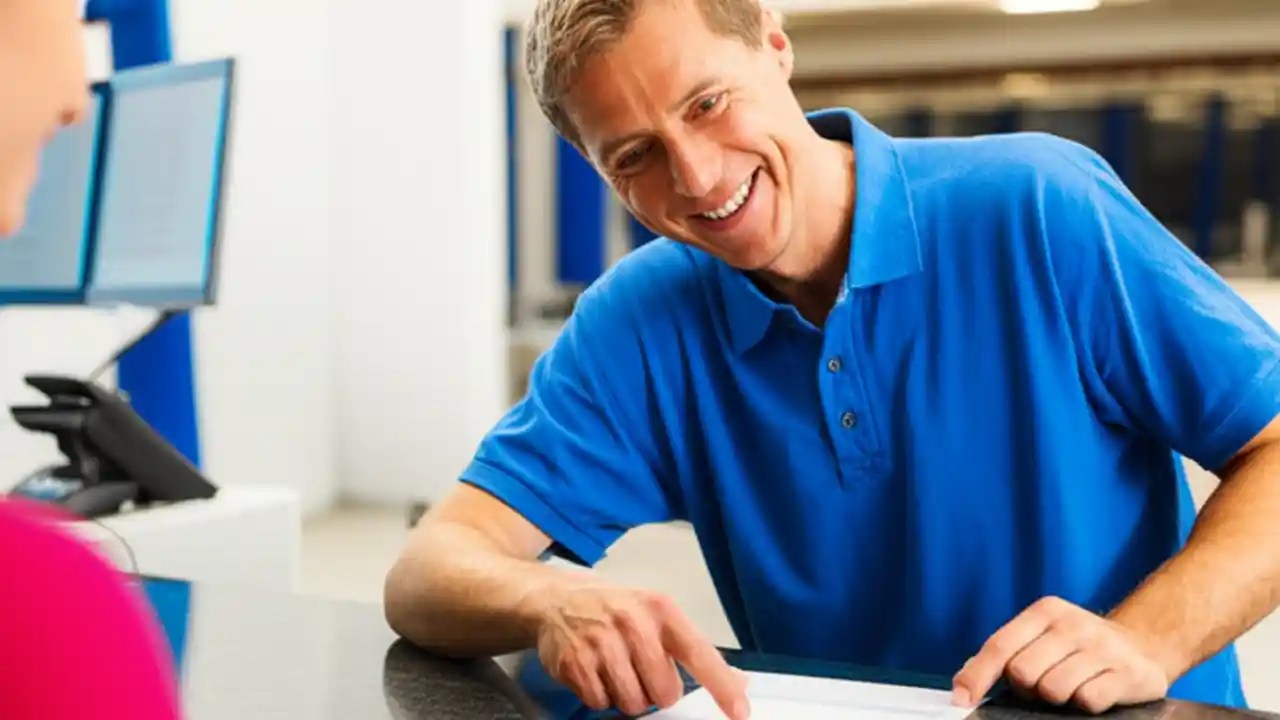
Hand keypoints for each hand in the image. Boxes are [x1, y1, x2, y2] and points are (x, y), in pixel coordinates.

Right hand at [527, 580, 749, 718]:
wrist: (556, 599)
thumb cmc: (614, 609)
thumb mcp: (655, 613)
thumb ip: (692, 648)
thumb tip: (738, 680)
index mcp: (660, 609)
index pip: (698, 652)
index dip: (721, 685)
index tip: (740, 710)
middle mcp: (632, 623)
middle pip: (663, 692)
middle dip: (655, 690)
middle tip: (640, 670)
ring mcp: (601, 643)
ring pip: (632, 703)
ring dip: (627, 696)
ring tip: (616, 669)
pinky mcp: (575, 662)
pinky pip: (600, 703)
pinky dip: (600, 695)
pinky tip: (595, 671)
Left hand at [952, 596, 1170, 713]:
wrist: (1142, 646)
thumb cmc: (1077, 648)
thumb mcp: (1041, 637)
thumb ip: (1005, 654)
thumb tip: (963, 685)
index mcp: (1045, 611)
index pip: (999, 646)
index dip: (977, 676)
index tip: (961, 700)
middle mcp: (1073, 624)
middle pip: (1023, 673)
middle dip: (1028, 688)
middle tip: (1045, 683)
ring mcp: (1103, 647)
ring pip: (1053, 690)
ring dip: (1058, 698)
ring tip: (1071, 685)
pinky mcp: (1128, 673)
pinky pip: (1087, 701)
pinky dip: (1085, 704)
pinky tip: (1095, 689)